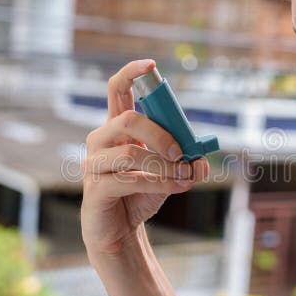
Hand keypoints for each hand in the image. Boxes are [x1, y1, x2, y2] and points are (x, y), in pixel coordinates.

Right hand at [80, 59, 209, 256]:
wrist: (121, 231)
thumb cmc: (141, 194)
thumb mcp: (170, 174)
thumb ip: (187, 163)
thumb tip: (200, 160)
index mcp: (117, 127)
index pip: (117, 90)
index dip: (131, 73)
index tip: (151, 65)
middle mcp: (101, 140)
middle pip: (127, 119)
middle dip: (161, 134)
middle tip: (181, 152)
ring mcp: (94, 164)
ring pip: (130, 153)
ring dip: (165, 166)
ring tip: (185, 177)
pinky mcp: (95, 188)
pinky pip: (129, 180)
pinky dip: (158, 183)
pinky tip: (176, 187)